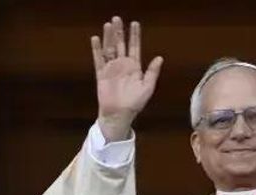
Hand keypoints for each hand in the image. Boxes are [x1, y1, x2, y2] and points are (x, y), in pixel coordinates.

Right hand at [91, 16, 163, 141]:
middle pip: (120, 44)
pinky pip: (98, 59)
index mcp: (134, 67)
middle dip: (119, 32)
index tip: (135, 23)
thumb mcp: (147, 87)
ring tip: (108, 24)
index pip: (135, 47)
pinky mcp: (101, 74)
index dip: (135, 36)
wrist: (120, 115)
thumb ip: (152, 72)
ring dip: (109, 37)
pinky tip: (96, 39)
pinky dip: (97, 49)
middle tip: (117, 18)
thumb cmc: (135, 103)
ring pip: (109, 49)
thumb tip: (160, 58)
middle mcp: (122, 65)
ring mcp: (111, 68)